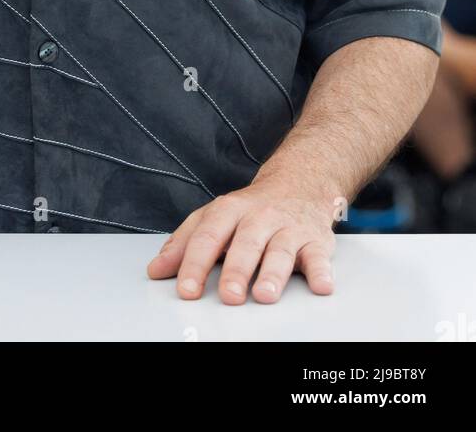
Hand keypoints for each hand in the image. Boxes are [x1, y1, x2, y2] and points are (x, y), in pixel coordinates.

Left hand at [147, 180, 335, 302]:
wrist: (300, 181)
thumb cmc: (252, 209)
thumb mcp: (215, 217)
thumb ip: (185, 243)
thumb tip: (156, 270)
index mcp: (229, 210)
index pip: (208, 236)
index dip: (195, 263)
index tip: (186, 289)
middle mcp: (259, 217)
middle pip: (245, 243)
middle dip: (236, 271)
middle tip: (228, 296)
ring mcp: (288, 228)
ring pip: (280, 250)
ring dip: (273, 273)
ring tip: (263, 294)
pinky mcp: (316, 241)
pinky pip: (320, 256)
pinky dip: (322, 272)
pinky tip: (321, 286)